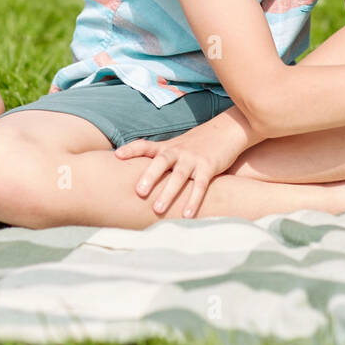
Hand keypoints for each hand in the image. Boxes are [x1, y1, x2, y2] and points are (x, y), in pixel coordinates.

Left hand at [113, 119, 246, 218]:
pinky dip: (194, 200)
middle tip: (139, 192)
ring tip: (157, 210)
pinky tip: (187, 215)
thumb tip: (138, 176)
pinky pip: (201, 185)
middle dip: (150, 176)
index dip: (131, 150)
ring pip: (180, 176)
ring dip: (168, 193)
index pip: (146, 145)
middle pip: (161, 161)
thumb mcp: (178, 145)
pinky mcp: (209, 166)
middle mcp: (179, 151)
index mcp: (168, 147)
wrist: (228, 129)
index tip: (116, 156)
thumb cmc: (199, 143)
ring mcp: (194, 159)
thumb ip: (161, 157)